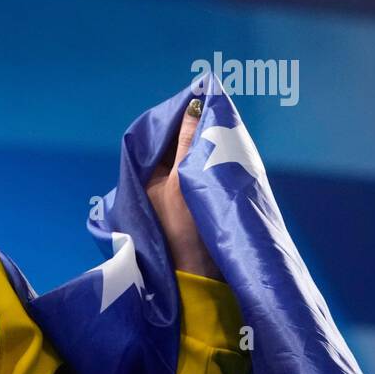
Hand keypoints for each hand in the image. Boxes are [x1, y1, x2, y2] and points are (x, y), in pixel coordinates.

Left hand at [145, 97, 222, 280]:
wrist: (201, 275)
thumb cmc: (185, 229)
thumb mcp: (184, 180)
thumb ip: (188, 144)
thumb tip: (193, 107)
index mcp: (146, 180)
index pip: (160, 140)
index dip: (179, 120)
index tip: (200, 98)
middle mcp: (156, 187)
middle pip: (176, 149)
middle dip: (193, 132)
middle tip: (217, 110)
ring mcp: (176, 198)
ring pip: (191, 162)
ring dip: (205, 147)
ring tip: (224, 126)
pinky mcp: (194, 207)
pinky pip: (201, 175)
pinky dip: (212, 163)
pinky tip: (228, 153)